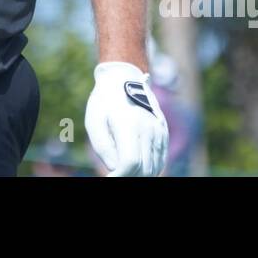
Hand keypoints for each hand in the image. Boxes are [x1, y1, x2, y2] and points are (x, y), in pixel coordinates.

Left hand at [85, 62, 168, 176]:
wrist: (123, 78)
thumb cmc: (104, 102)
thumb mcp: (94, 123)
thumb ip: (104, 149)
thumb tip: (115, 170)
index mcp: (129, 125)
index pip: (130, 163)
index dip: (119, 177)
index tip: (108, 178)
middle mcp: (149, 129)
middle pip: (144, 170)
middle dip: (128, 177)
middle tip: (114, 175)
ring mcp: (159, 131)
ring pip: (154, 168)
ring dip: (139, 175)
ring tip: (123, 170)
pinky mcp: (163, 133)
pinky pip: (160, 160)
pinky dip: (149, 169)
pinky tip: (135, 167)